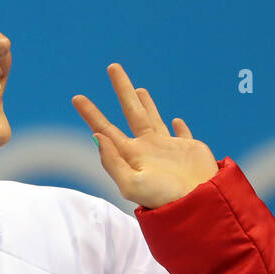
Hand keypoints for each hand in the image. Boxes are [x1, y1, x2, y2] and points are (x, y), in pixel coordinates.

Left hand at [72, 62, 219, 208]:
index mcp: (131, 156)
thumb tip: (97, 137)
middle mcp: (147, 149)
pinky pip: (182, 135)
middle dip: (122, 90)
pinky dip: (179, 127)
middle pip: (131, 112)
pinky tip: (176, 121)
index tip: (77, 98)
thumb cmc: (164, 198)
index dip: (91, 113)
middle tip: (113, 67)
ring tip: (139, 90)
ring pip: (154, 118)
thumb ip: (112, 162)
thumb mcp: (132, 184)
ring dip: (146, 104)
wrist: (197, 206)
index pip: (106, 130)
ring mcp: (167, 148)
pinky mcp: (189, 150)